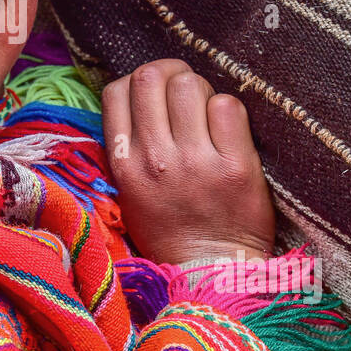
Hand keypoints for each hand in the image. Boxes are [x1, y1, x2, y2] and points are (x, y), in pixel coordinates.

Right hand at [101, 59, 274, 264]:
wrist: (211, 276)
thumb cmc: (172, 231)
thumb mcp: (131, 191)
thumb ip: (131, 147)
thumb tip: (142, 97)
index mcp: (124, 164)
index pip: (115, 90)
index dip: (138, 82)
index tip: (157, 94)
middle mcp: (154, 159)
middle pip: (151, 76)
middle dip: (172, 74)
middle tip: (188, 93)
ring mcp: (194, 161)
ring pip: (189, 85)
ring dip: (202, 90)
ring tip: (209, 114)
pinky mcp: (235, 166)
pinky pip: (228, 106)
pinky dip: (229, 110)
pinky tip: (230, 133)